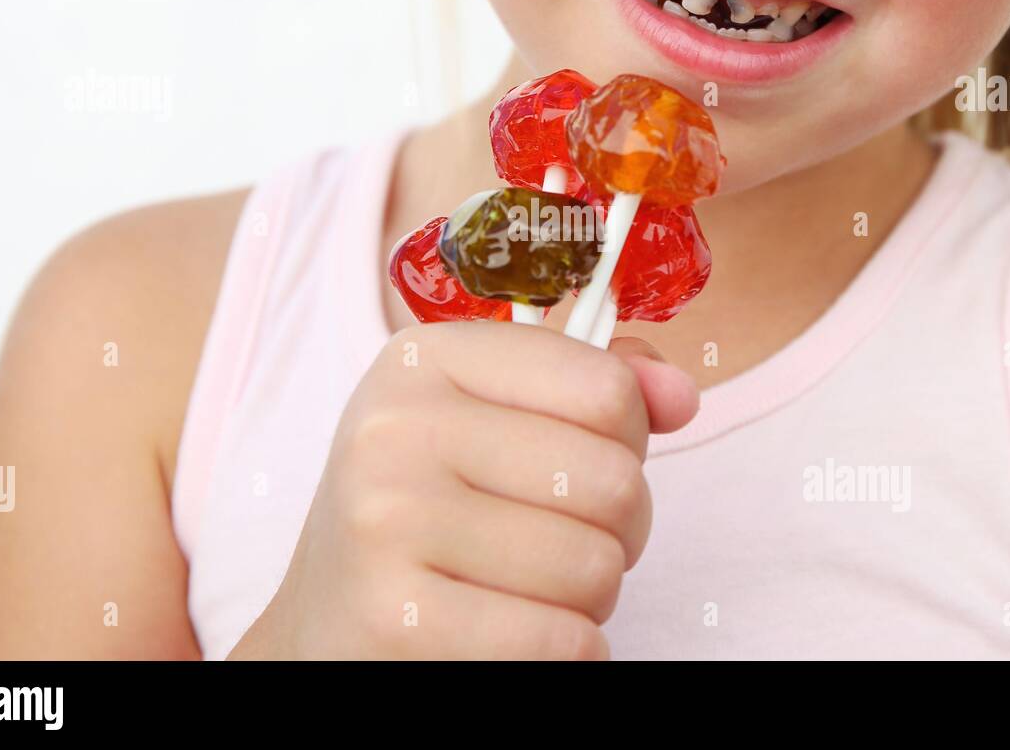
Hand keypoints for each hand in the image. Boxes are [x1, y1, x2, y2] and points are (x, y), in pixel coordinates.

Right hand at [229, 320, 697, 659]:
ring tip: (533, 582)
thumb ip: (596, 387)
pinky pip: (562, 640)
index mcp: (426, 361)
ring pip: (595, 567)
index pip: (608, 389)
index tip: (583, 456)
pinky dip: (569, 647)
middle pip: (613, 481)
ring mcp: (386, 523)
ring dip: (591, 593)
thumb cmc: (428, 505)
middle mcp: (396, 429)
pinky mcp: (396, 619)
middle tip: (564, 535)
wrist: (328, 615)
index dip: (627, 437)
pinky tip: (519, 629)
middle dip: (618, 527)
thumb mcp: (493, 416)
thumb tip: (681, 395)